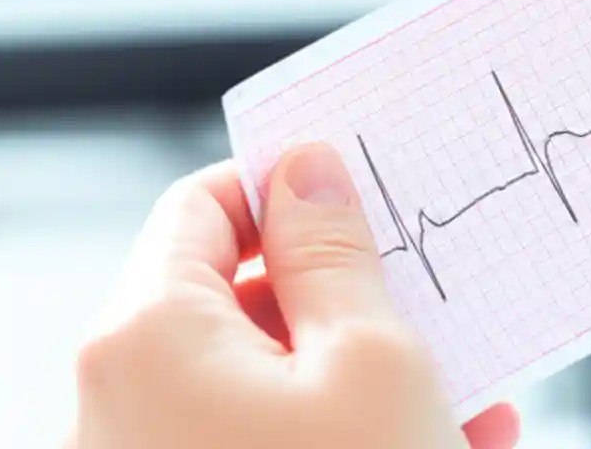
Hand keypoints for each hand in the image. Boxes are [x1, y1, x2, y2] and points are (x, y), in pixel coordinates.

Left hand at [70, 144, 520, 448]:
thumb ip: (336, 251)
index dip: (285, 184)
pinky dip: (344, 429)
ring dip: (366, 369)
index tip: (358, 187)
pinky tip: (443, 441)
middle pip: (239, 295)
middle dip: (347, 293)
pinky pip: (266, 440)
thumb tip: (308, 167)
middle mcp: (126, 399)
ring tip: (464, 383)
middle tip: (428, 290)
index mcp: (148, 336)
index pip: (204, 206)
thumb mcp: (370, 362)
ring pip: (267, 377)